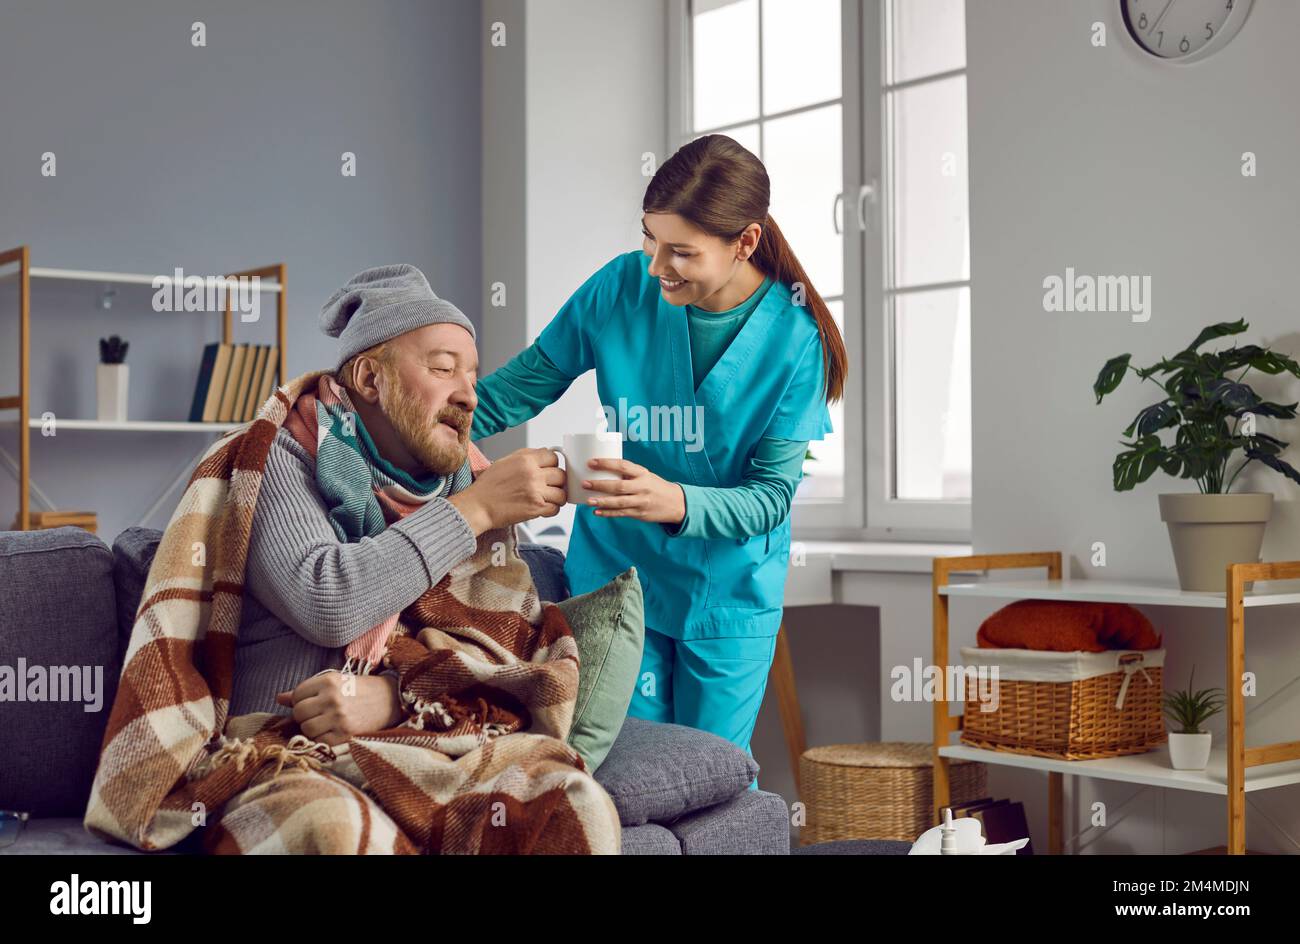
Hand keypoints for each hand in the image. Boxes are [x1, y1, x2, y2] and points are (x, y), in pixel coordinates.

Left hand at [275, 672, 402, 746]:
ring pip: (306, 729)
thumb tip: (279, 698)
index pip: (297, 695)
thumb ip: (306, 690)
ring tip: (325, 723)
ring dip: (312, 728)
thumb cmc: (360, 689)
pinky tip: (332, 732)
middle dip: (304, 716)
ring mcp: (339, 718)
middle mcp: (332, 699)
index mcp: (329, 681)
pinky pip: (319, 742)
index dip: (301, 701)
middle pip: (299, 713)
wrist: (392, 699)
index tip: (313, 702)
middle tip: (318, 714)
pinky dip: (322, 739)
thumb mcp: (335, 682)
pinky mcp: (346, 735)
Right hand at [448, 447, 565, 533]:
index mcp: (525, 460)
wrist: (478, 506)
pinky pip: (556, 509)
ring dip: (557, 497)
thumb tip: (544, 453)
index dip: (553, 465)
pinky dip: (552, 510)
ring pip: (562, 493)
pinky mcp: (536, 508)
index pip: (553, 457)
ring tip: (548, 499)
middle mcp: (532, 473)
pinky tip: (544, 508)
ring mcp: (536, 491)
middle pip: (561, 475)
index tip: (551, 471)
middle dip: (557, 482)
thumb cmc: (488, 486)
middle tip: (549, 487)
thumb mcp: (505, 461)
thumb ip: (526, 456)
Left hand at [582, 458, 685, 524]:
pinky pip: (621, 513)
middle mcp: (642, 487)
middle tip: (585, 483)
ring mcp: (641, 502)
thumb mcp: (645, 476)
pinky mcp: (639, 514)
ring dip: (602, 501)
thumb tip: (602, 471)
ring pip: (619, 502)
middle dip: (600, 485)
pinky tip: (596, 512)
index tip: (591, 462)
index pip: (623, 466)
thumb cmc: (656, 486)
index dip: (606, 463)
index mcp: (642, 473)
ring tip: (588, 500)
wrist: (676, 503)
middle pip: (619, 486)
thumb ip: (628, 475)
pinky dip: (608, 513)